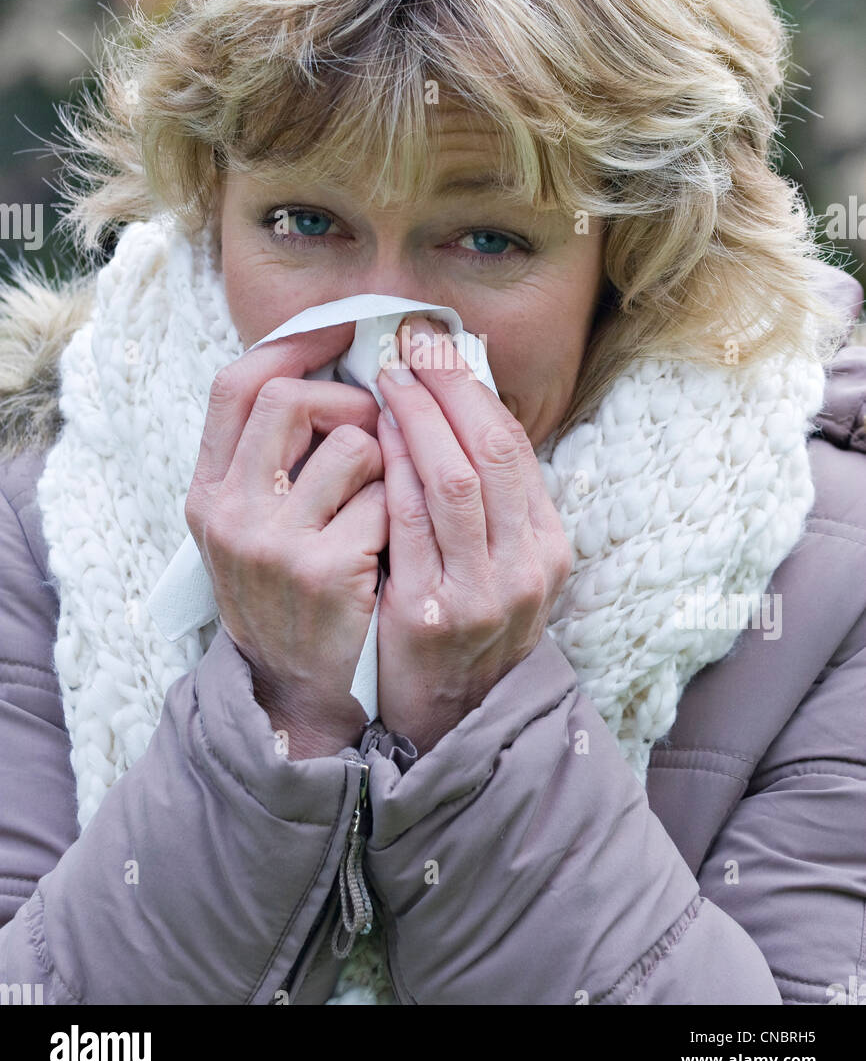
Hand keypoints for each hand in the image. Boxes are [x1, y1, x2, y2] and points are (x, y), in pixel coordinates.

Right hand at [184, 321, 388, 757]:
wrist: (296, 690)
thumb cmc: (291, 590)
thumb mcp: (255, 522)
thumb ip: (278, 453)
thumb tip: (345, 365)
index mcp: (209, 491)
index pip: (236, 385)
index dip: (292, 345)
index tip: (341, 329)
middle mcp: (229, 512)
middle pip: (291, 399)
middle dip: (349, 403)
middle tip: (373, 431)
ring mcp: (273, 543)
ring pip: (356, 444)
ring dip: (385, 464)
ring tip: (379, 503)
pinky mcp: (324, 572)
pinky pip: (388, 500)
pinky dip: (402, 513)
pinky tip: (391, 546)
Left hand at [374, 318, 572, 754]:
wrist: (449, 718)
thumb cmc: (465, 623)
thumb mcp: (501, 562)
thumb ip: (489, 497)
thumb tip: (454, 402)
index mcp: (547, 545)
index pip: (516, 446)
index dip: (475, 390)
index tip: (441, 347)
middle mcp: (526, 567)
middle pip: (493, 451)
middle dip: (450, 387)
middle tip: (412, 341)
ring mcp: (482, 593)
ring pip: (456, 479)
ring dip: (420, 417)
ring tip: (390, 376)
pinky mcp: (432, 614)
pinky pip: (412, 522)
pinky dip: (395, 468)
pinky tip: (376, 435)